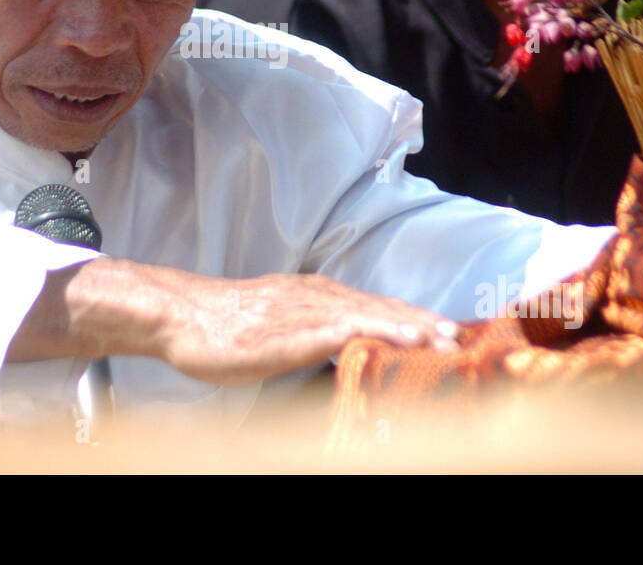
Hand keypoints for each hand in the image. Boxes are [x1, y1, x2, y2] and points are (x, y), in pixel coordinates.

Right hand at [151, 268, 458, 386]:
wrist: (181, 314)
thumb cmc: (226, 325)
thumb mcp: (280, 326)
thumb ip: (314, 332)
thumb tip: (347, 348)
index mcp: (317, 296)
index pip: (377, 306)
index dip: (414, 319)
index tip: (450, 333)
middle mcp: (315, 297)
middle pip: (379, 308)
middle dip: (421, 323)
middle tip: (461, 337)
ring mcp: (300, 311)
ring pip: (362, 316)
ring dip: (402, 327)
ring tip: (437, 339)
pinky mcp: (282, 330)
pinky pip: (329, 331)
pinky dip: (362, 333)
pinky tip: (382, 340)